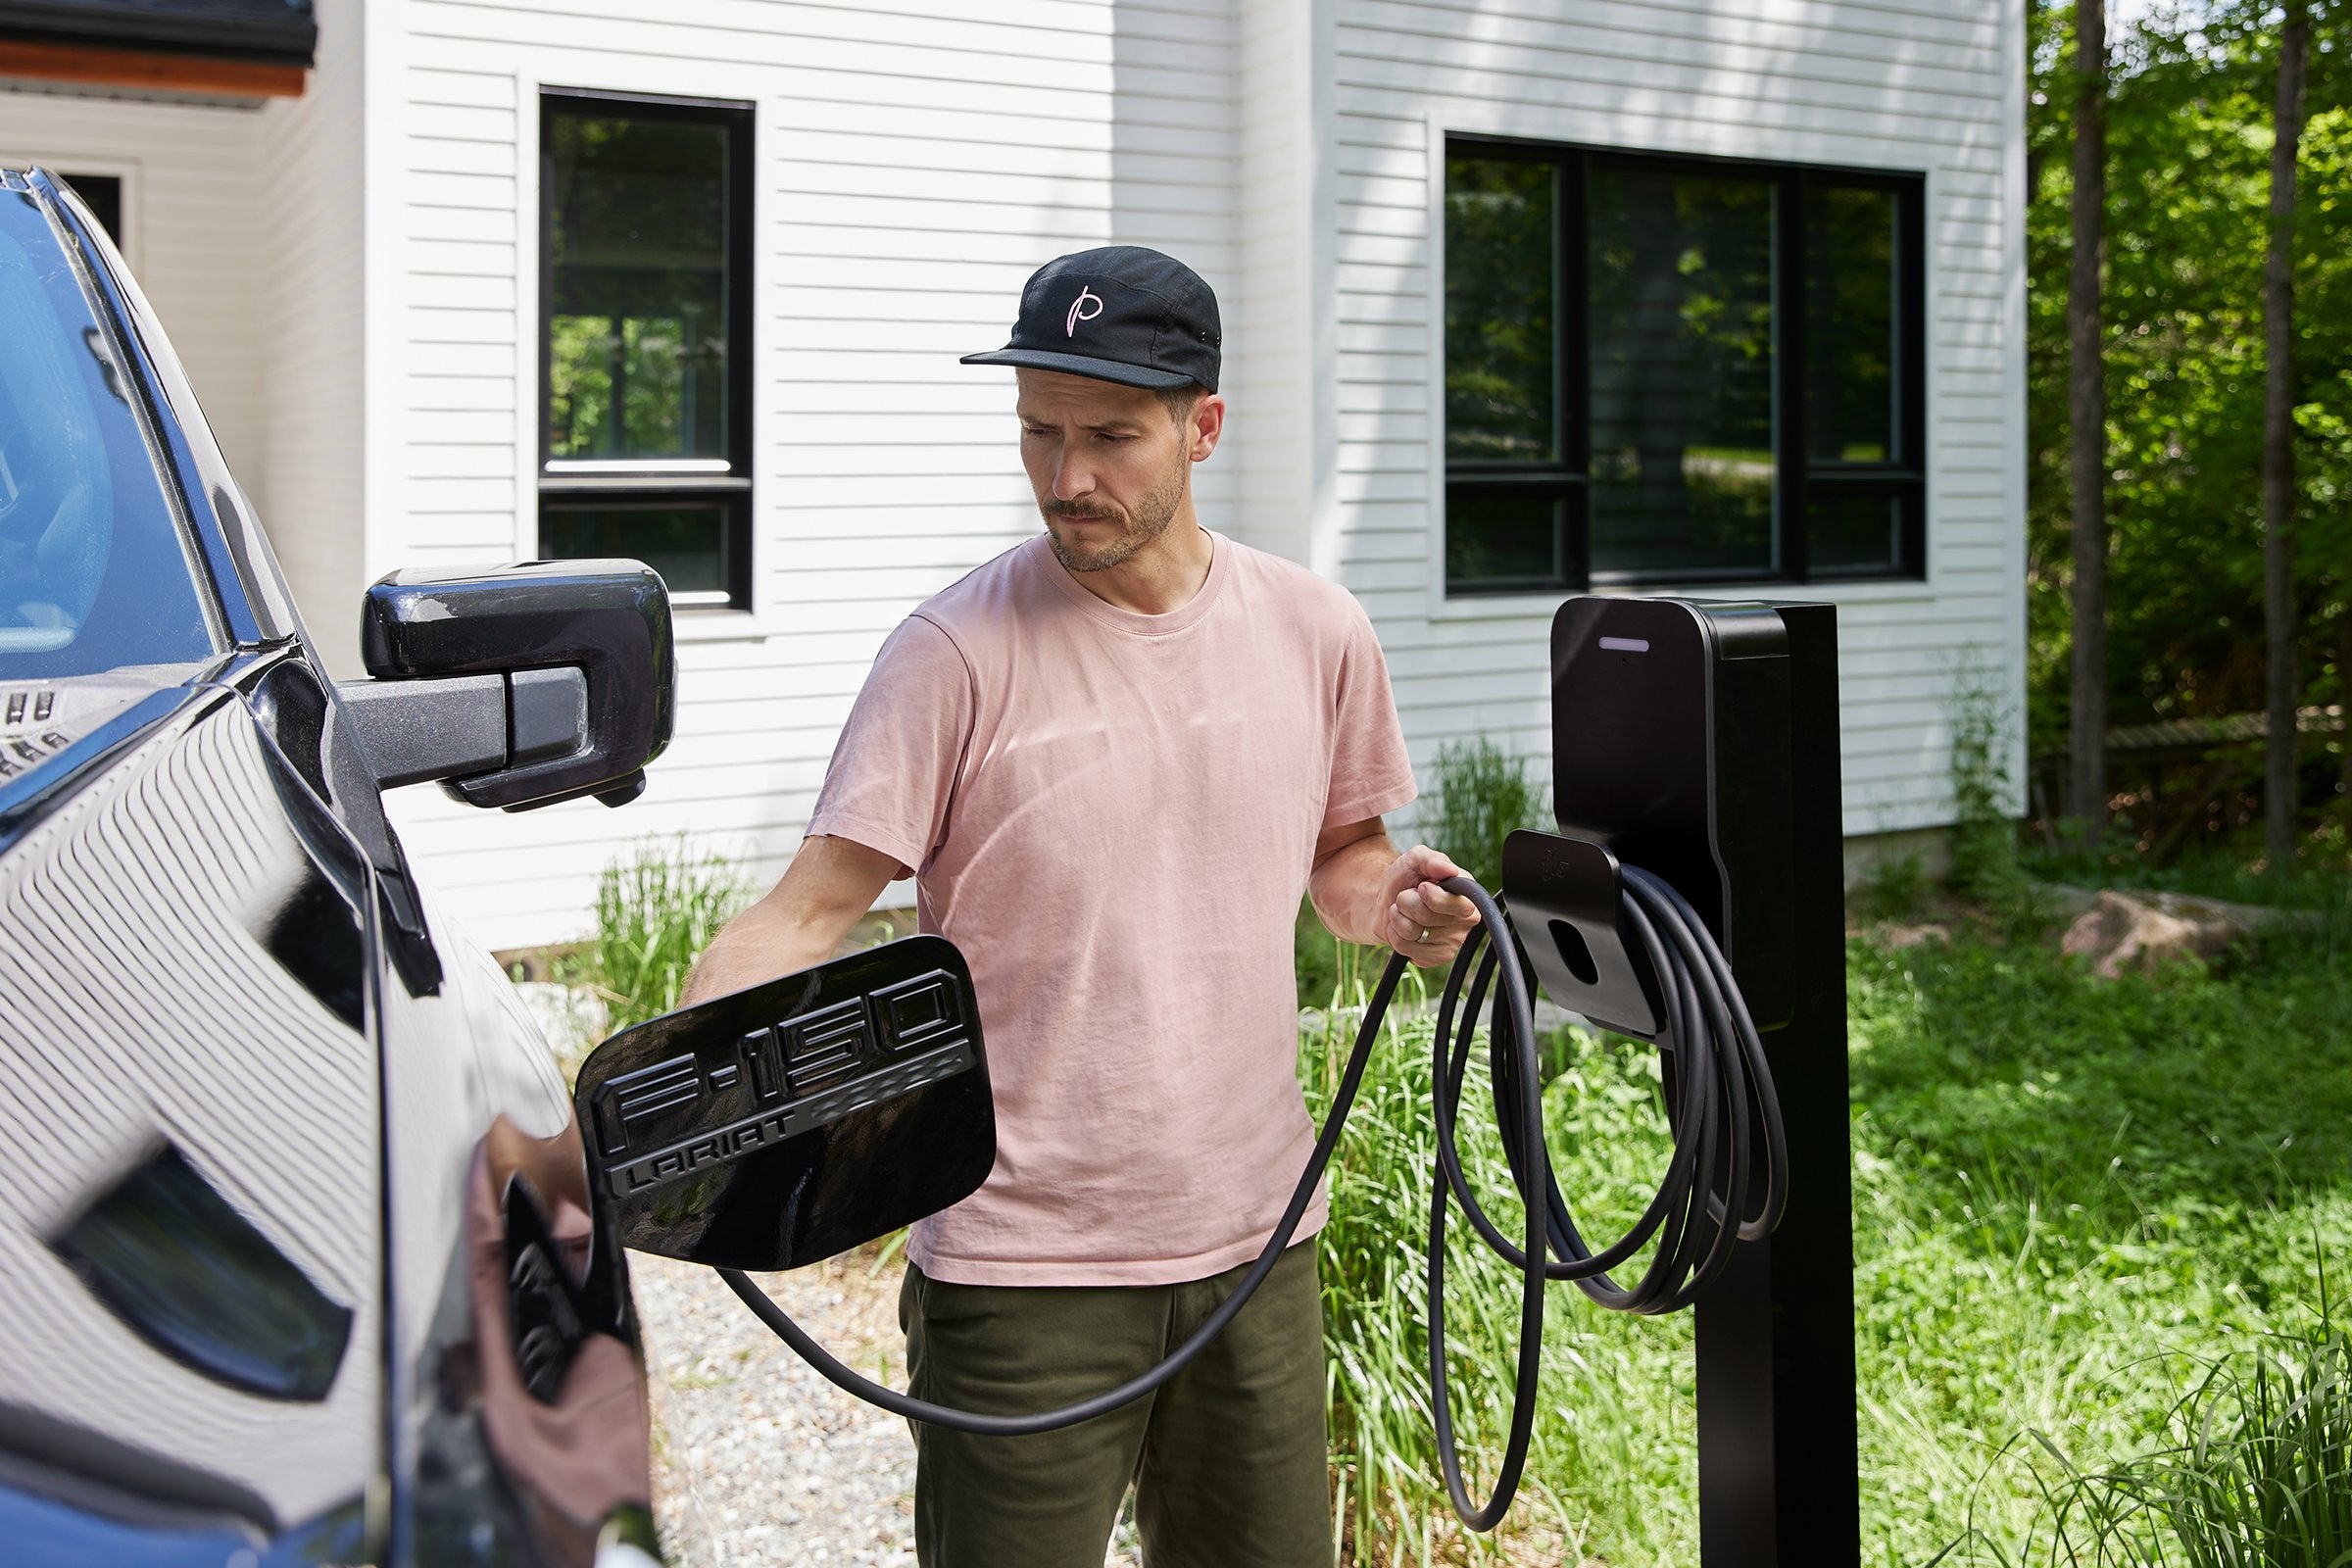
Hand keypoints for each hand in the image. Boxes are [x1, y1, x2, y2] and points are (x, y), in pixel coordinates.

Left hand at [1380, 844, 1480, 967]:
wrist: (1387, 899)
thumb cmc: (1407, 878)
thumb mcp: (1417, 859)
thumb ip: (1432, 860)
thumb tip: (1448, 869)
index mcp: (1469, 896)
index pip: (1456, 905)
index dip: (1431, 896)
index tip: (1421, 886)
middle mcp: (1466, 921)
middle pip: (1427, 918)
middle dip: (1406, 902)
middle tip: (1407, 896)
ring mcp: (1452, 943)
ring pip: (1412, 934)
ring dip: (1397, 918)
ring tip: (1403, 911)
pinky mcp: (1434, 958)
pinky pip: (1404, 948)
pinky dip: (1394, 934)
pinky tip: (1403, 927)